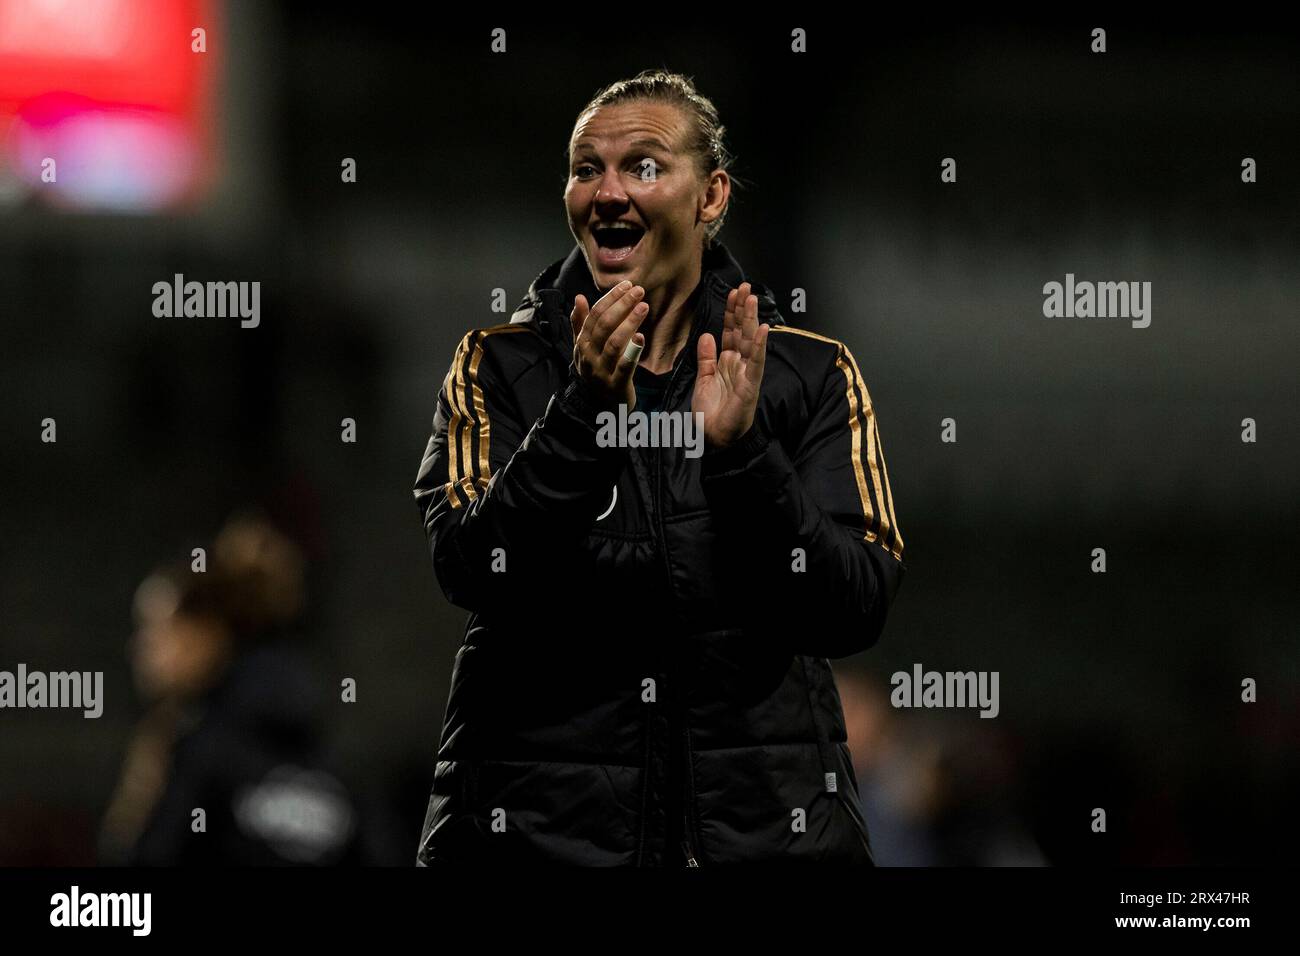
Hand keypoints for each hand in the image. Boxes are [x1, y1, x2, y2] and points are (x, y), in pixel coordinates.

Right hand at [569, 280, 647, 411]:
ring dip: (629, 322)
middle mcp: (588, 356)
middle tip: (639, 291)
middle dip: (622, 305)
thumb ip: (581, 323)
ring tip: (644, 307)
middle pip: (604, 325)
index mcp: (582, 343)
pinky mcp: (615, 384)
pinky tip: (641, 337)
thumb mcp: (584, 347)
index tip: (627, 285)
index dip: (610, 298)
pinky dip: (633, 350)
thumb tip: (579, 298)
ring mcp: (601, 371)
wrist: (598, 406)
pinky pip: (625, 365)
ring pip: (614, 342)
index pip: (594, 315)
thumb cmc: (596, 369)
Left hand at [693, 281, 768, 448]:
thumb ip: (706, 358)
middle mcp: (739, 364)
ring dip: (751, 319)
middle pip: (741, 331)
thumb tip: (707, 335)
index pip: (730, 332)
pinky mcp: (750, 385)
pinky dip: (758, 346)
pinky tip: (762, 329)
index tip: (732, 293)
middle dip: (742, 309)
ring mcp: (747, 373)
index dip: (731, 313)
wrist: (714, 438)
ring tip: (752, 299)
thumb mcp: (703, 380)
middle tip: (744, 287)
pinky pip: (756, 362)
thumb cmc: (711, 413)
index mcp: (728, 362)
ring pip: (750, 341)